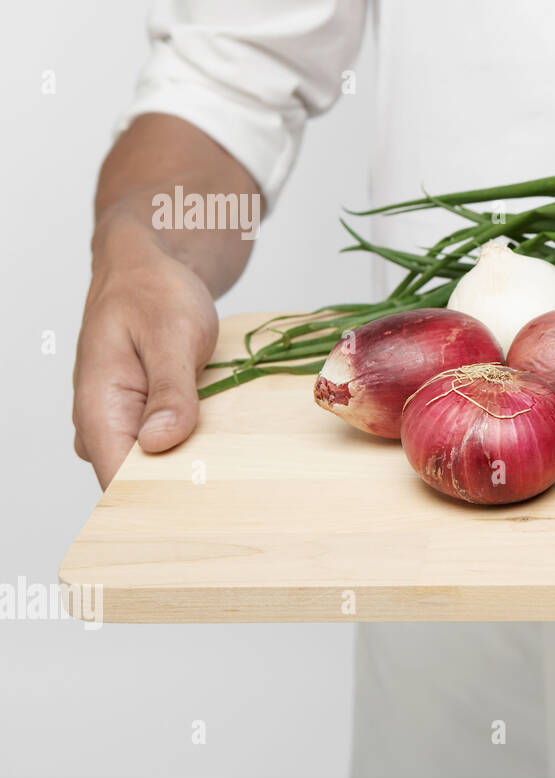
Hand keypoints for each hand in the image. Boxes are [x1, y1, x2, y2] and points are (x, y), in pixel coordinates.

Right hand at [73, 225, 218, 487]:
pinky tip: (221, 453)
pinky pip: (162, 449)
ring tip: (233, 479)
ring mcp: (119, 422)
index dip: (156, 501)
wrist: (148, 268)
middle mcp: (101, 423)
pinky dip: (190, 451)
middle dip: (178, 491)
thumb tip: (158, 443)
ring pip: (151, 468)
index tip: (201, 510)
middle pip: (134, 481)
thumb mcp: (172, 334)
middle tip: (232, 498)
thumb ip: (169, 390)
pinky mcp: (140, 418)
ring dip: (187, 471)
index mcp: (99, 406)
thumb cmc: (155, 293)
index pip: (116, 479)